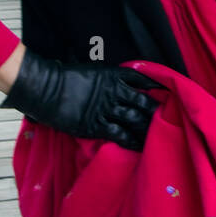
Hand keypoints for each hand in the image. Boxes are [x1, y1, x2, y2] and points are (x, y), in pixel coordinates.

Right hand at [0, 49, 159, 146]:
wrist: (44, 88)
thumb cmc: (64, 76)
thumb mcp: (91, 71)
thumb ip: (107, 78)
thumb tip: (118, 84)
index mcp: (113, 75)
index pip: (141, 78)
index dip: (155, 85)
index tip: (168, 91)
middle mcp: (113, 91)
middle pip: (142, 101)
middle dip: (156, 110)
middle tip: (170, 118)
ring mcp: (105, 109)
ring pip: (134, 119)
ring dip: (148, 127)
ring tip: (159, 134)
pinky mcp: (96, 125)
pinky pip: (120, 134)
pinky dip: (132, 140)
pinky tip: (141, 146)